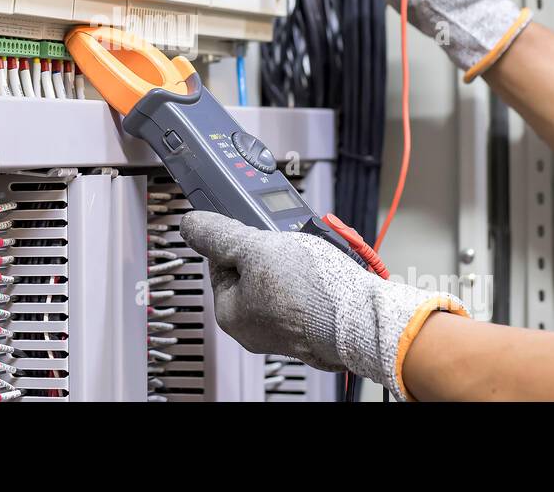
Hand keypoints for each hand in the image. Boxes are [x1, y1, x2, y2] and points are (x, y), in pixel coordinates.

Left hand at [179, 210, 467, 400]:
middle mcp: (255, 327)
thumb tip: (192, 225)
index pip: (219, 263)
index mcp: (230, 313)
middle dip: (270, 248)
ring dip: (295, 257)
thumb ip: (219, 234)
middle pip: (252, 271)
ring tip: (309, 250)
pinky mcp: (315, 325)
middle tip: (285, 237)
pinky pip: (307, 290)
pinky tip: (324, 266)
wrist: (361, 317)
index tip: (248, 223)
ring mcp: (286, 329)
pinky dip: (315, 274)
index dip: (234, 237)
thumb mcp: (254, 248)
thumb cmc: (309, 293)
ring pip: (282, 278)